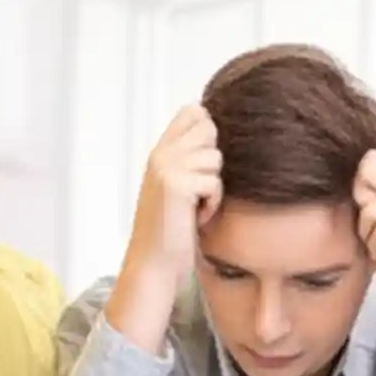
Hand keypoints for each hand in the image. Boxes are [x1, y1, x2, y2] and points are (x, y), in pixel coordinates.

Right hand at [124, 105, 221, 283]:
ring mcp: (166, 167)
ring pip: (215, 157)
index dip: (210, 130)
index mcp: (161, 152)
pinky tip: (197, 217)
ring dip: (214, 186)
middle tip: (201, 189)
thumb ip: (192, 160)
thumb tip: (220, 133)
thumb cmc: (173, 231)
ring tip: (198, 206)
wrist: (155, 263)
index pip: (193, 111)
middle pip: (209, 127)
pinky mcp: (176, 185)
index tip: (206, 164)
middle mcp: (161, 154)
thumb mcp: (181, 188)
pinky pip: (215, 182)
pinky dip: (213, 203)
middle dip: (214, 159)